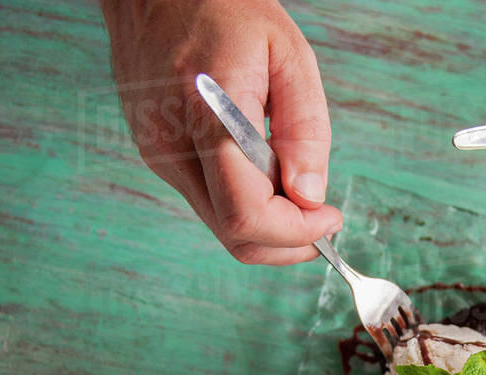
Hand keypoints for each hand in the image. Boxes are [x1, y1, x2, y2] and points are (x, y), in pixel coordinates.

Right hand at [100, 0, 341, 263]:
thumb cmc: (225, 9)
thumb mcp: (289, 55)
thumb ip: (305, 128)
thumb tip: (310, 196)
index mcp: (208, 117)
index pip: (246, 215)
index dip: (296, 233)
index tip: (329, 218)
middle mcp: (172, 146)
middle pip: (233, 235)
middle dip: (287, 241)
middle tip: (321, 219)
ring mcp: (158, 155)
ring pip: (220, 226)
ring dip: (268, 224)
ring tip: (295, 185)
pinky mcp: (156, 155)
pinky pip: (209, 201)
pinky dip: (245, 202)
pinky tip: (264, 168)